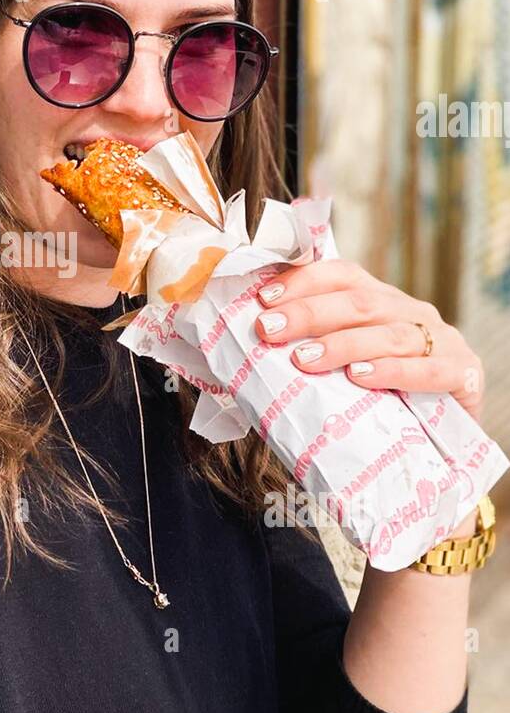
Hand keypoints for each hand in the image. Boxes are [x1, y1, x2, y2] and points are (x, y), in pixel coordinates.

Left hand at [254, 259, 484, 418]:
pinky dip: (392, 372)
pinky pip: (427, 370)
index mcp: (382, 301)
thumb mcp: (350, 368)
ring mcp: (440, 340)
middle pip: (359, 302)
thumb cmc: (387, 398)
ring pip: (389, 333)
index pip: (342, 276)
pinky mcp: (462, 373)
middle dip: (308, 313)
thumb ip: (315, 352)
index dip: (303, 281)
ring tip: (303, 360)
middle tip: (268, 329)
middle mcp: (411, 311)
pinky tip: (360, 377)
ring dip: (342, 344)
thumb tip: (250, 351)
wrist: (449, 437)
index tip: (263, 299)